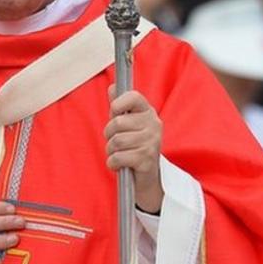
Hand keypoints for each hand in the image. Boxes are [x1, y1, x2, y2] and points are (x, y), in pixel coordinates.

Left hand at [105, 88, 163, 213]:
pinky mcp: (147, 160)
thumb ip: (120, 106)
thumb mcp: (129, 124)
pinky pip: (118, 157)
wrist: (148, 176)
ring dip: (110, 150)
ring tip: (117, 153)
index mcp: (148, 112)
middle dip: (109, 134)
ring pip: (116, 141)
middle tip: (115, 141)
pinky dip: (113, 163)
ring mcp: (151, 142)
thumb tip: (112, 87)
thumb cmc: (135, 146)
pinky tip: (119, 164)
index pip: (134, 97)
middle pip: (118, 122)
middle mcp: (153, 125)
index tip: (114, 111)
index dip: (119, 102)